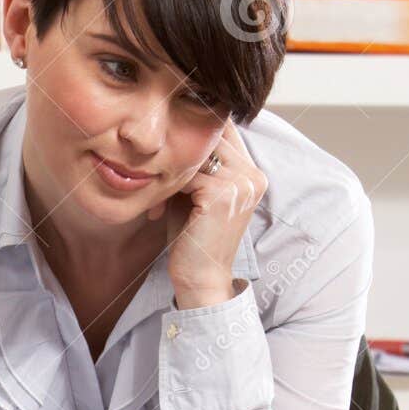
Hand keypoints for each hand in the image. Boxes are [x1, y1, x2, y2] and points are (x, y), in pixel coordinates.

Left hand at [150, 121, 266, 309]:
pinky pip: (186, 175)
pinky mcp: (222, 194)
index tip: (167, 156)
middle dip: (178, 156)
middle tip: (155, 182)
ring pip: (195, 156)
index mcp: (253, 173)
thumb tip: (170, 132)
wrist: (200, 279)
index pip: (225, 131)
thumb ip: (194, 166)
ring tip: (157, 200)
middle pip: (209, 138)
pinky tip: (157, 211)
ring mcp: (241, 183)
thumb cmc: (192, 239)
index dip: (193, 137)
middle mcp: (253, 175)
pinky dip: (166, 190)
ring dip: (169, 174)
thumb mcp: (195, 195)